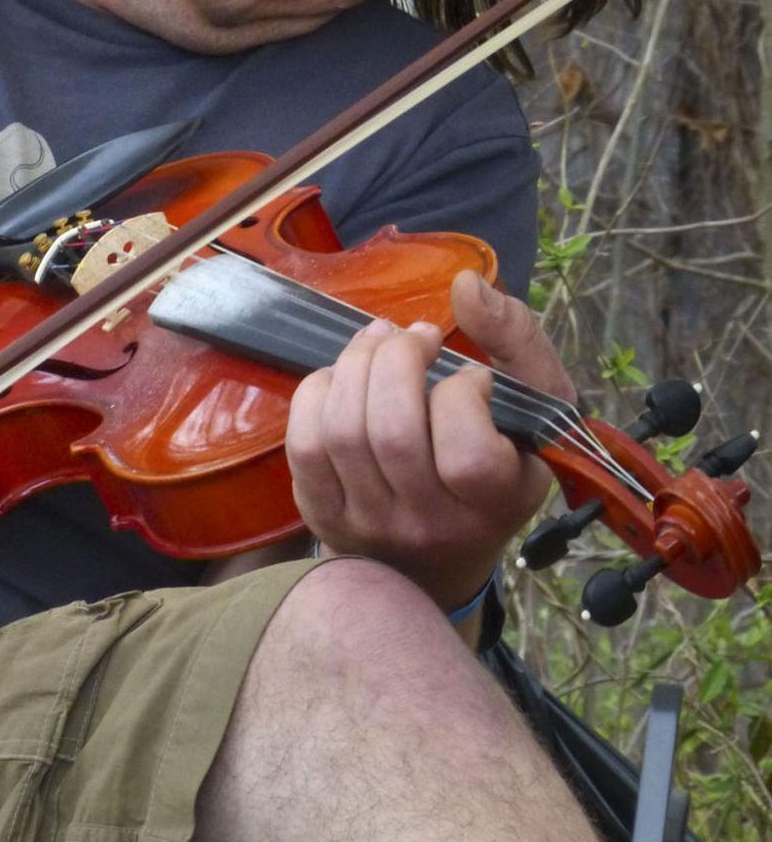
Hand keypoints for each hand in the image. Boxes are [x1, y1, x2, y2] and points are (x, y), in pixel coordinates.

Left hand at [285, 270, 575, 610]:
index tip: (473, 379)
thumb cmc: (498, 465)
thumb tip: (466, 286)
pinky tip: (342, 379)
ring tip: (379, 343)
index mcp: (494, 505)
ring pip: (342, 431)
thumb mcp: (537, 410)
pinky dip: (317, 392)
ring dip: (355, 364)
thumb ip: (519, 342)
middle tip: (415, 338)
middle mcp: (429, 524)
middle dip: (397, 359)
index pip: (466, 454)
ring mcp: (369, 524)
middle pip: (391, 432)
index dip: (463, 394)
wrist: (439, 556)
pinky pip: (303, 445)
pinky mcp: (323, 514)